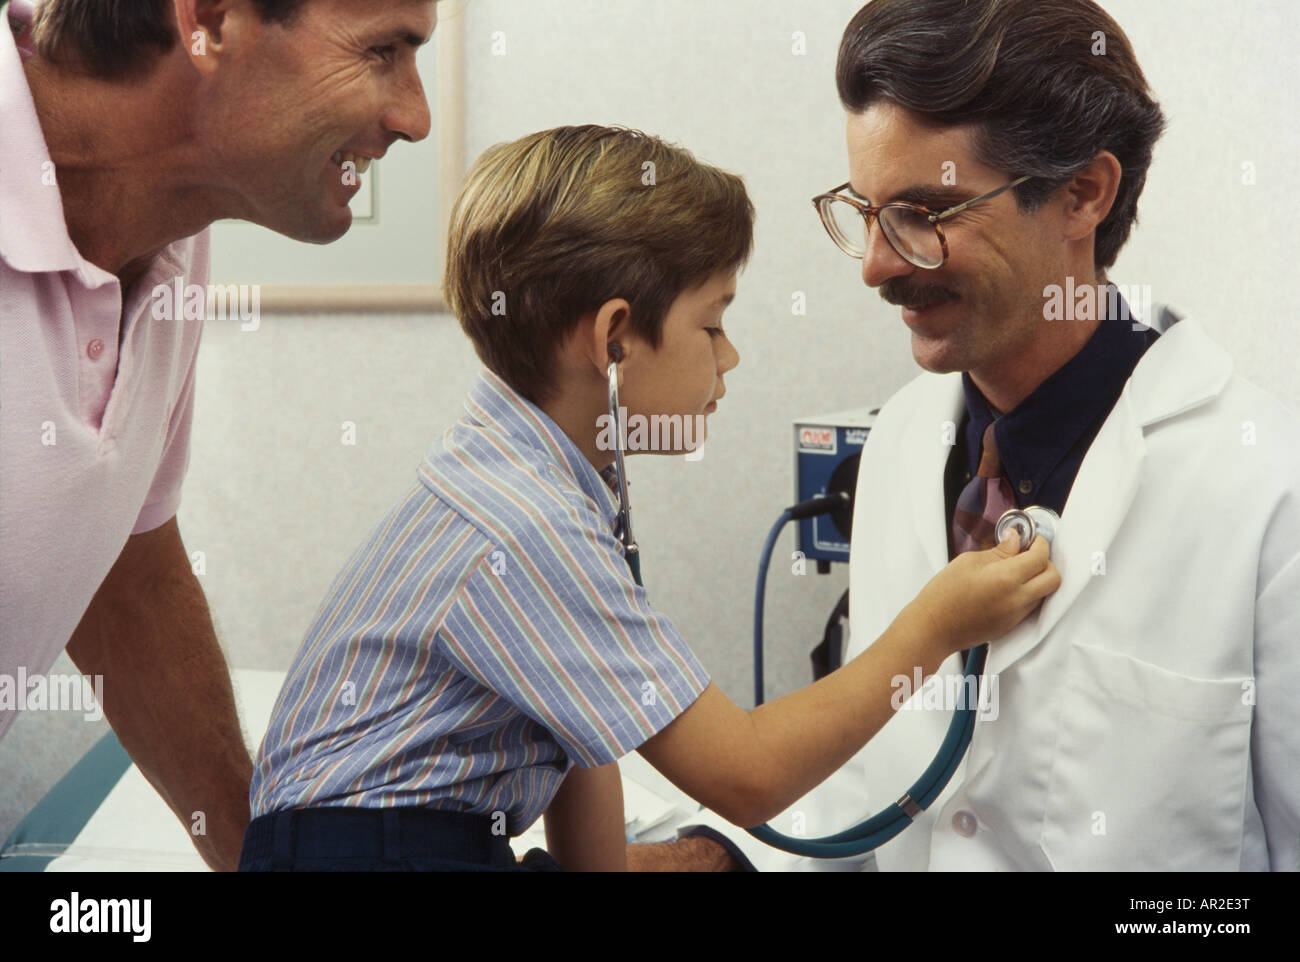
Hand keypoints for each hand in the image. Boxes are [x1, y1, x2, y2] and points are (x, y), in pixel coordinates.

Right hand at [903, 529, 1060, 656]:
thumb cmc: (943, 594)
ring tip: (1015, 571)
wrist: (933, 628)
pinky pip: (1030, 606)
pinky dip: (1027, 594)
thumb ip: (998, 551)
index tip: (1033, 539)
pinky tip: (1006, 587)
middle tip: (1029, 554)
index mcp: (1006, 578)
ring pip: (1044, 594)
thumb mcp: (968, 562)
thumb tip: (1015, 540)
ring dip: (1037, 579)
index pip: (1040, 557)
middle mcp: (1017, 599)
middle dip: (1046, 563)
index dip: (1040, 544)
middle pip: (1053, 579)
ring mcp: (1016, 615)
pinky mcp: (1011, 626)